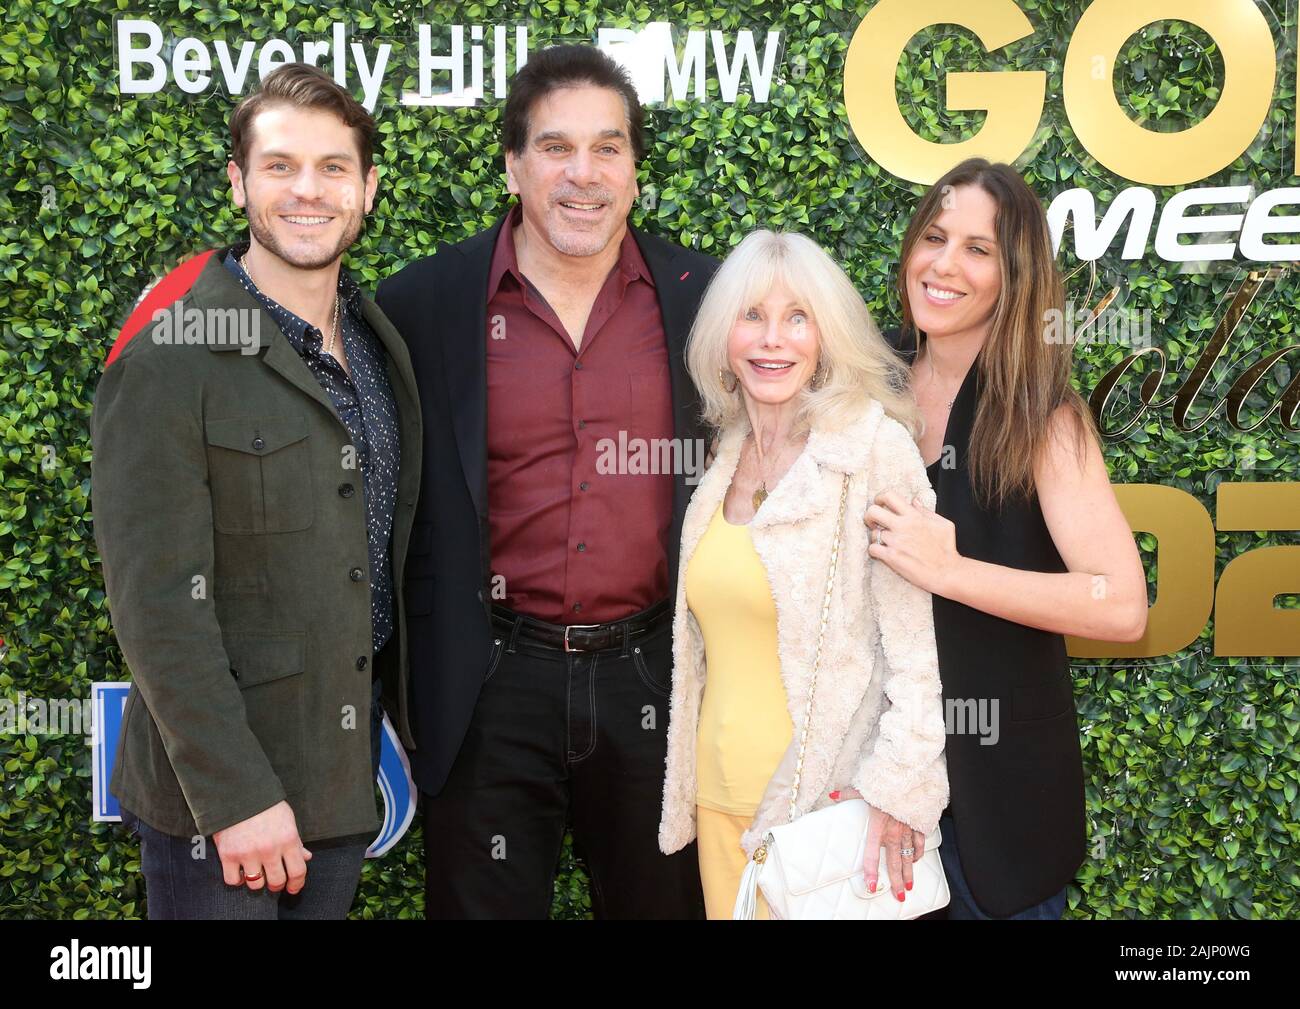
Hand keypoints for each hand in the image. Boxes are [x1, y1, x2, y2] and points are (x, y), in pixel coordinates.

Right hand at [212, 800, 311, 893]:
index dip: (297, 883)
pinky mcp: (228, 855)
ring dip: (257, 882)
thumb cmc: (265, 805)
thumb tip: (306, 857)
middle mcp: (270, 849)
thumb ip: (296, 841)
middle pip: (277, 881)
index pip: (298, 871)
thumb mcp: (287, 819)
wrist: (237, 792)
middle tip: (274, 880)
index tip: (293, 887)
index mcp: (288, 839)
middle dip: (277, 884)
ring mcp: (248, 853)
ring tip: (256, 872)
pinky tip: (240, 871)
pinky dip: (237, 879)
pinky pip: (233, 880)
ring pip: (256, 884)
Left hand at [829, 788, 923, 902]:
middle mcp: (894, 831)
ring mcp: (908, 827)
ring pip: (909, 855)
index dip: (871, 872)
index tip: (870, 885)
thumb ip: (848, 795)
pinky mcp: (919, 821)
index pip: (872, 854)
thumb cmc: (884, 780)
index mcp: (878, 826)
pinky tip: (916, 858)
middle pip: (895, 862)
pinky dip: (918, 851)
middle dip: (897, 881)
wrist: (908, 772)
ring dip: (909, 871)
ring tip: (909, 884)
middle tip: (899, 895)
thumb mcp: (862, 787)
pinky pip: (920, 841)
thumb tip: (833, 795)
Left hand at [864, 490, 960, 594]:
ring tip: (884, 542)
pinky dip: (875, 551)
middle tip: (874, 523)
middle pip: (873, 511)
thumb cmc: (947, 548)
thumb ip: (926, 511)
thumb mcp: (943, 524)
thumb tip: (914, 501)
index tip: (880, 504)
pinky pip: (872, 549)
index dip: (880, 497)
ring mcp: (896, 541)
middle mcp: (902, 526)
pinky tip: (883, 553)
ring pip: (873, 533)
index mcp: (914, 516)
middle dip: (869, 516)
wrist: (947, 572)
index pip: (889, 496)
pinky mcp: (892, 557)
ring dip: (876, 537)